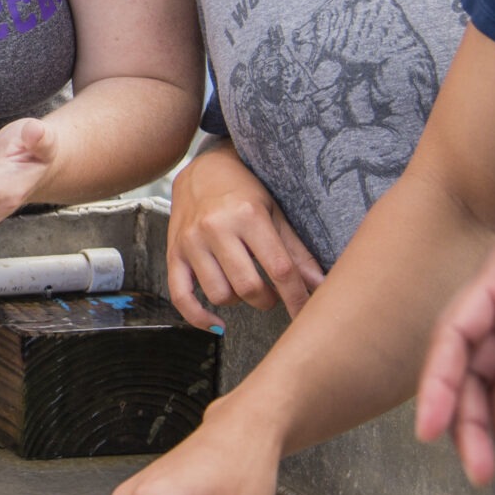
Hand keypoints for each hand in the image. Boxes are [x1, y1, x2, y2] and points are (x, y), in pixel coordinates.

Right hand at [166, 143, 323, 326]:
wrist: (202, 170)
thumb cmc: (243, 191)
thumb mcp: (275, 213)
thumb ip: (296, 252)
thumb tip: (320, 286)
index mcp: (247, 216)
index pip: (279, 269)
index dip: (297, 297)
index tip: (306, 313)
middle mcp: (216, 229)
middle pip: (249, 287)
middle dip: (268, 300)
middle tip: (273, 293)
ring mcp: (191, 242)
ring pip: (220, 294)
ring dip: (239, 301)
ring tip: (246, 287)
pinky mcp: (174, 253)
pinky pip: (181, 296)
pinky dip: (198, 318)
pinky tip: (217, 324)